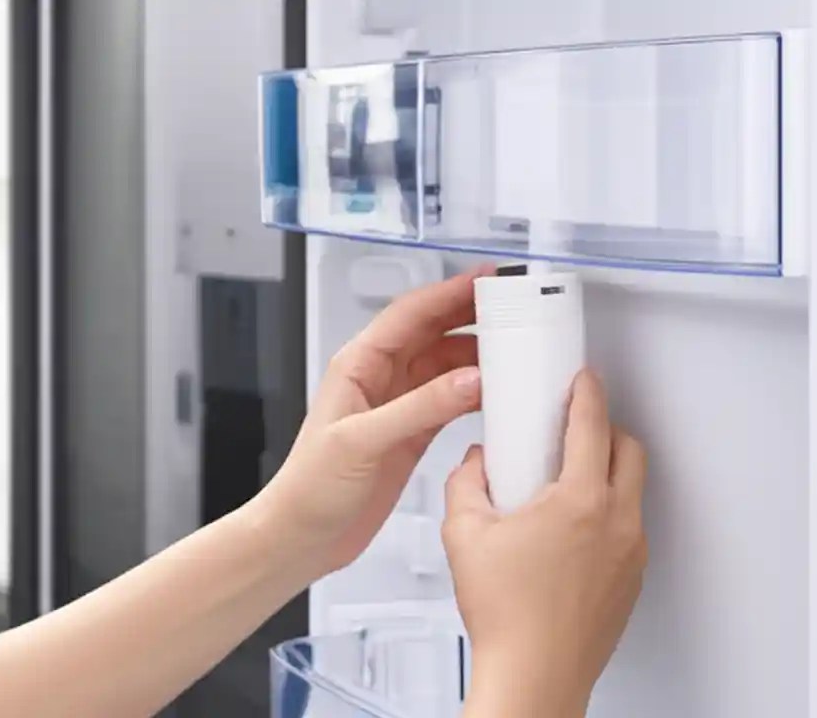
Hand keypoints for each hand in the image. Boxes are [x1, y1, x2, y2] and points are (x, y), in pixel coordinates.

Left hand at [257, 266, 492, 576]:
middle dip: (469, 314)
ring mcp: (397, 405)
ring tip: (514, 348)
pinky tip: (496, 394)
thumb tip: (470, 379)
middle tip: (512, 304)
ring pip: (444, 365)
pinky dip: (474, 394)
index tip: (485, 279)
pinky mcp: (411, 434)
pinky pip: (449, 401)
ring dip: (476, 355)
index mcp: (358, 365)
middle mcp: (379, 378)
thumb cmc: (310, 487)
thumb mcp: (363, 441)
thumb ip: (420, 408)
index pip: (410, 315)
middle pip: (431, 332)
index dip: (448, 293)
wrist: (302, 537)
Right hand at [444, 370, 647, 717]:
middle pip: (628, 450)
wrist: (533, 676)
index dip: (587, 392)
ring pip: (632, 490)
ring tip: (568, 480)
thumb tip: (475, 465)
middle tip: (574, 427)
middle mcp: (617, 523)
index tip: (582, 380)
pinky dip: (608, 512)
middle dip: (604, 428)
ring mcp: (630, 553)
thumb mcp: (464, 534)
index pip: (593, 424)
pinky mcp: (630, 580)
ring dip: (608, 472)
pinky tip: (572, 529)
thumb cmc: (507, 617)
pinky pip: (628, 528)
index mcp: (581, 501)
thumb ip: (466, 483)